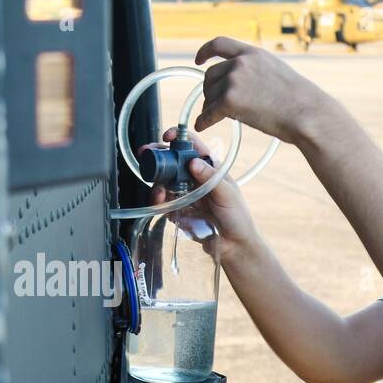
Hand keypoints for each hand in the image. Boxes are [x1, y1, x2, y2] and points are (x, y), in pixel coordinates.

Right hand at [135, 127, 259, 262]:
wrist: (233, 246)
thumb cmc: (237, 217)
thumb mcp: (228, 194)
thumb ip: (211, 178)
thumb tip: (192, 162)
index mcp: (209, 167)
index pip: (192, 145)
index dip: (178, 137)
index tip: (166, 138)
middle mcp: (195, 177)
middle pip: (172, 160)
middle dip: (157, 156)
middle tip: (145, 154)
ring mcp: (185, 193)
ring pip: (164, 181)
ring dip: (157, 183)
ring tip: (159, 192)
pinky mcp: (177, 209)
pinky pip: (162, 201)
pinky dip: (158, 201)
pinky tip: (160, 203)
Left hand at [194, 36, 329, 144]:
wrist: (306, 113)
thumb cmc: (298, 99)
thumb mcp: (276, 71)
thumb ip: (255, 70)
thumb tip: (237, 82)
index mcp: (253, 53)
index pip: (220, 43)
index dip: (205, 51)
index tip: (198, 60)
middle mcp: (241, 63)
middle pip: (210, 75)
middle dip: (209, 90)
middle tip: (213, 104)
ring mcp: (234, 81)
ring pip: (209, 95)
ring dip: (209, 106)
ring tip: (215, 117)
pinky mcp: (229, 101)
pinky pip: (208, 113)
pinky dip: (204, 121)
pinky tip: (202, 126)